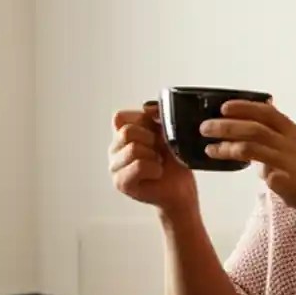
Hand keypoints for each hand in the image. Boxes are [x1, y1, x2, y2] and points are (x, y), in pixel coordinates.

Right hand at [109, 102, 197, 216]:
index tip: (155, 132)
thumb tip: (146, 106)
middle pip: (126, 131)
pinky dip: (155, 168)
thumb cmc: (174, 161)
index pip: (119, 117)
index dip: (140, 121)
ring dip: (154, 156)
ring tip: (159, 163)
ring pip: (133, 149)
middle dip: (150, 139)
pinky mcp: (121, 183)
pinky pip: (139, 166)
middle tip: (160, 151)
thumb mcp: (168, 131)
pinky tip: (158, 173)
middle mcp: (114, 150)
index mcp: (121, 135)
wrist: (181, 188)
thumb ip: (157, 115)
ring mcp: (115, 167)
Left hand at [201, 100, 295, 216]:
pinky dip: (263, 175)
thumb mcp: (292, 143)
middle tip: (204, 128)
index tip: (223, 107)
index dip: (244, 107)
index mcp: (291, 131)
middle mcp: (290, 144)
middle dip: (227, 127)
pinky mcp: (292, 184)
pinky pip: (274, 178)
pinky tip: (248, 175)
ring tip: (210, 150)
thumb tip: (239, 129)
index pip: (266, 113)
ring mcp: (291, 164)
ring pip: (255, 151)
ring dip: (229, 149)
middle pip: (254, 130)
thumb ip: (269, 135)